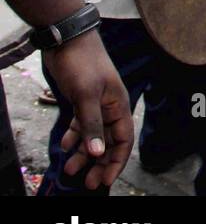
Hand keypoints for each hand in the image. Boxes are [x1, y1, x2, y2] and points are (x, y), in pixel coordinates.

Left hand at [44, 30, 133, 189]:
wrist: (68, 40)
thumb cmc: (83, 64)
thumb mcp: (86, 96)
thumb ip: (92, 124)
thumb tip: (98, 152)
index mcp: (119, 106)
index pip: (123, 140)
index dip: (116, 161)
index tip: (105, 180)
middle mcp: (110, 108)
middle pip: (108, 142)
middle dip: (99, 163)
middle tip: (87, 182)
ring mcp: (95, 104)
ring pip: (93, 136)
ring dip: (83, 154)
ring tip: (69, 168)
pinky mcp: (81, 100)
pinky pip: (81, 125)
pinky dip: (74, 137)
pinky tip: (65, 145)